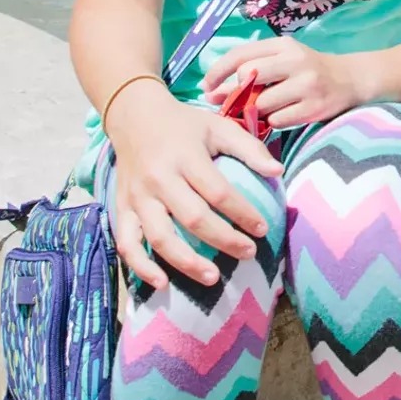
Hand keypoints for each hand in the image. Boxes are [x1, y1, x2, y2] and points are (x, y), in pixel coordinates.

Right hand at [108, 80, 282, 290]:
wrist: (133, 117)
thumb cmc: (183, 125)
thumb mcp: (217, 126)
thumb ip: (248, 147)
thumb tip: (278, 171)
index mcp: (185, 157)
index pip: (218, 192)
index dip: (243, 213)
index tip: (263, 229)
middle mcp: (159, 179)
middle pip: (193, 218)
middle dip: (224, 240)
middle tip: (248, 254)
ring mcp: (138, 197)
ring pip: (160, 237)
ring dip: (186, 262)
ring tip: (213, 278)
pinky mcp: (122, 209)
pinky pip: (127, 243)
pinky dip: (141, 266)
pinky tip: (162, 283)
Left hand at [202, 41, 367, 133]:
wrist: (351, 79)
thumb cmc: (308, 69)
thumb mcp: (285, 57)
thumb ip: (255, 66)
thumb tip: (213, 88)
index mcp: (284, 45)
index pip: (241, 54)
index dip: (218, 70)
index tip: (206, 85)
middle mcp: (296, 61)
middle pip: (248, 76)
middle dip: (232, 93)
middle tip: (225, 104)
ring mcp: (307, 84)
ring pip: (262, 103)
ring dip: (255, 111)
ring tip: (262, 110)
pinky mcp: (315, 107)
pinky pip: (278, 120)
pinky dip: (274, 121)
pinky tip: (282, 115)